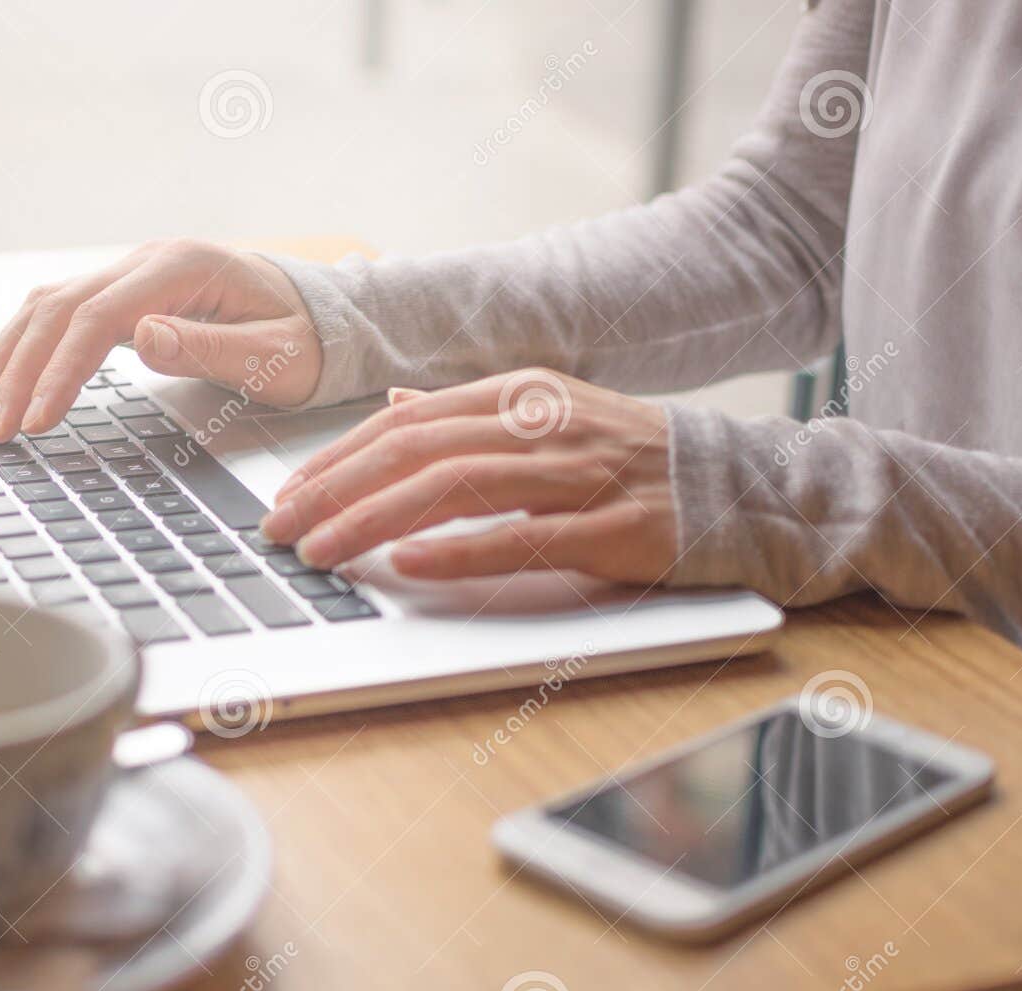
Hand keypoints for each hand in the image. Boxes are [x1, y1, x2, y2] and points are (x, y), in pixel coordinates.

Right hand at [0, 239, 320, 441]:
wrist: (319, 315)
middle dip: (19, 372)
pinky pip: (59, 314)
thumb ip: (210, 347)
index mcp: (183, 267)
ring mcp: (131, 273)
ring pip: (47, 307)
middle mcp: (147, 260)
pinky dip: (26, 348)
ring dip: (9, 358)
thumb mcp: (275, 354)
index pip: (100, 316)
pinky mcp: (124, 293)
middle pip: (60, 308)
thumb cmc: (304, 340)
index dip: (63, 369)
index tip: (39, 418)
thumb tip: (142, 337)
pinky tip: (4, 382)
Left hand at [260, 369, 676, 581]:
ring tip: (324, 550)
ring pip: (457, 487)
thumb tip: (393, 407)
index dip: (339, 457)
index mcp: (521, 394)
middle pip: (418, 450)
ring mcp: (581, 474)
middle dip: (338, 489)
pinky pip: (523, 537)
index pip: (406, 421)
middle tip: (283, 529)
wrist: (739, 488)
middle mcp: (544, 424)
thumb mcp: (547, 417)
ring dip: (377, 519)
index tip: (289, 494)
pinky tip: (409, 565)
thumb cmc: (630, 461)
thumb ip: (470, 415)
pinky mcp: (614, 528)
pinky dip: (460, 551)